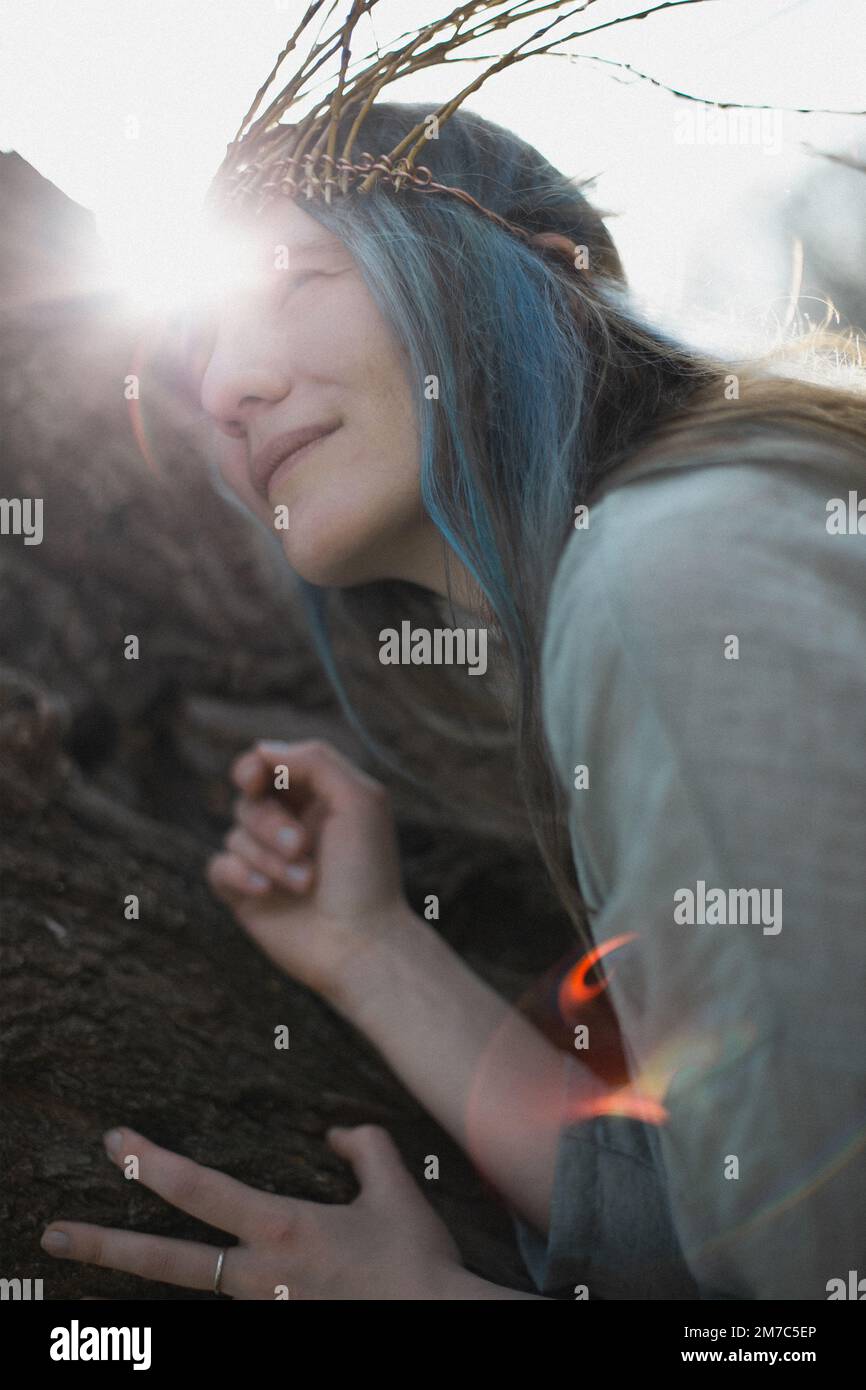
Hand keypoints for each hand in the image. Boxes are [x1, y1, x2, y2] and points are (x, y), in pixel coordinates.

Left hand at [41, 1124, 463, 1299]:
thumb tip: (335, 1133)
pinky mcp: (278, 1329)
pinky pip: (230, 1311)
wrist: (438, 1323)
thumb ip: (366, 1147)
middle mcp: (259, 1274)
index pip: (198, 1189)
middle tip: (52, 1236)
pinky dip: (204, 1297)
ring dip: (138, 1282)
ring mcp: (263, 1310)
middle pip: (163, 1261)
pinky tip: (168, 1292)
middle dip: (102, 1247)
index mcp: (281, 1227)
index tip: (115, 1142)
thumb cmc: (417, 1259)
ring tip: (91, 1272)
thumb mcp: (395, 1188)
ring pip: (188, 1292)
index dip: (150, 1162)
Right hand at [206, 739, 409, 996]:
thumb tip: (263, 750)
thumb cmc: (367, 871)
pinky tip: (266, 892)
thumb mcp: (358, 800)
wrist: (361, 942)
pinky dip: (239, 875)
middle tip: (302, 847)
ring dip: (269, 857)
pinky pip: (218, 867)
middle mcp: (290, 826)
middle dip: (269, 822)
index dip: (254, 769)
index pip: (269, 767)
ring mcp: (267, 860)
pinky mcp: (246, 893)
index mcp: (318, 799)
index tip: (255, 781)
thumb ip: (315, 760)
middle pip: (248, 800)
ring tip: (306, 882)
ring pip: (235, 835)